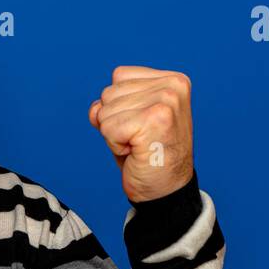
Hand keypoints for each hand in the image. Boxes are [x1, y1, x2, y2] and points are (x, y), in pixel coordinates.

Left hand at [88, 65, 194, 203]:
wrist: (166, 191)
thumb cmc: (148, 156)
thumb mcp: (128, 120)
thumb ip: (110, 104)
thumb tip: (96, 109)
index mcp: (172, 80)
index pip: (119, 76)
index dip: (120, 106)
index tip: (142, 126)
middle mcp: (173, 86)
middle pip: (109, 93)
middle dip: (116, 121)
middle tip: (140, 139)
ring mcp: (166, 101)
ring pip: (106, 111)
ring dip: (115, 134)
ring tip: (139, 145)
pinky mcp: (155, 119)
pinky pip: (108, 128)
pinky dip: (115, 145)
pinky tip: (136, 152)